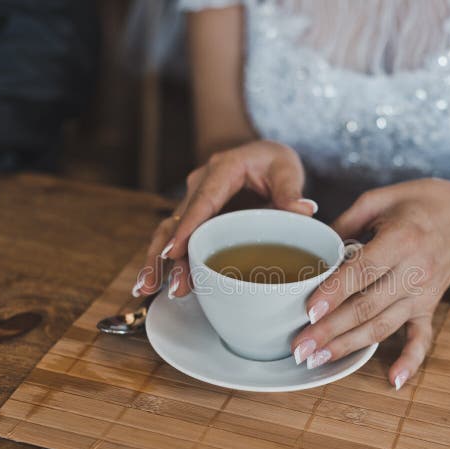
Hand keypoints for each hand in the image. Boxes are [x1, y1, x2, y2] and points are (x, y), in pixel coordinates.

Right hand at [134, 140, 317, 297]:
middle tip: (168, 285)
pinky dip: (164, 261)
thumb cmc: (273, 162)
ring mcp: (194, 201)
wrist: (261, 157)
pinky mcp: (195, 218)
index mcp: (222, 169)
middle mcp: (200, 184)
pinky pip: (175, 238)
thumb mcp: (286, 168)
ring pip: (168, 231)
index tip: (175, 252)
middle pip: (178, 220)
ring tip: (145, 289)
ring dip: (157, 261)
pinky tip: (155, 284)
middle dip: (168, 254)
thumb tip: (304, 210)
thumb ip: (291, 190)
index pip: (203, 201)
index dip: (187, 227)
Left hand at [291, 178, 449, 389]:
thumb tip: (314, 249)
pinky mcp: (429, 308)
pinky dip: (410, 361)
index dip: (334, 292)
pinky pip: (422, 339)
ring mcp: (424, 295)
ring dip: (349, 346)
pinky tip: (393, 380)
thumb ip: (345, 223)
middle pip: (367, 307)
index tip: (308, 311)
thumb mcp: (380, 198)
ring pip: (383, 326)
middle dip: (330, 330)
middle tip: (299, 346)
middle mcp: (416, 272)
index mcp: (403, 239)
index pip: (363, 271)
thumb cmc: (420, 203)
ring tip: (317, 359)